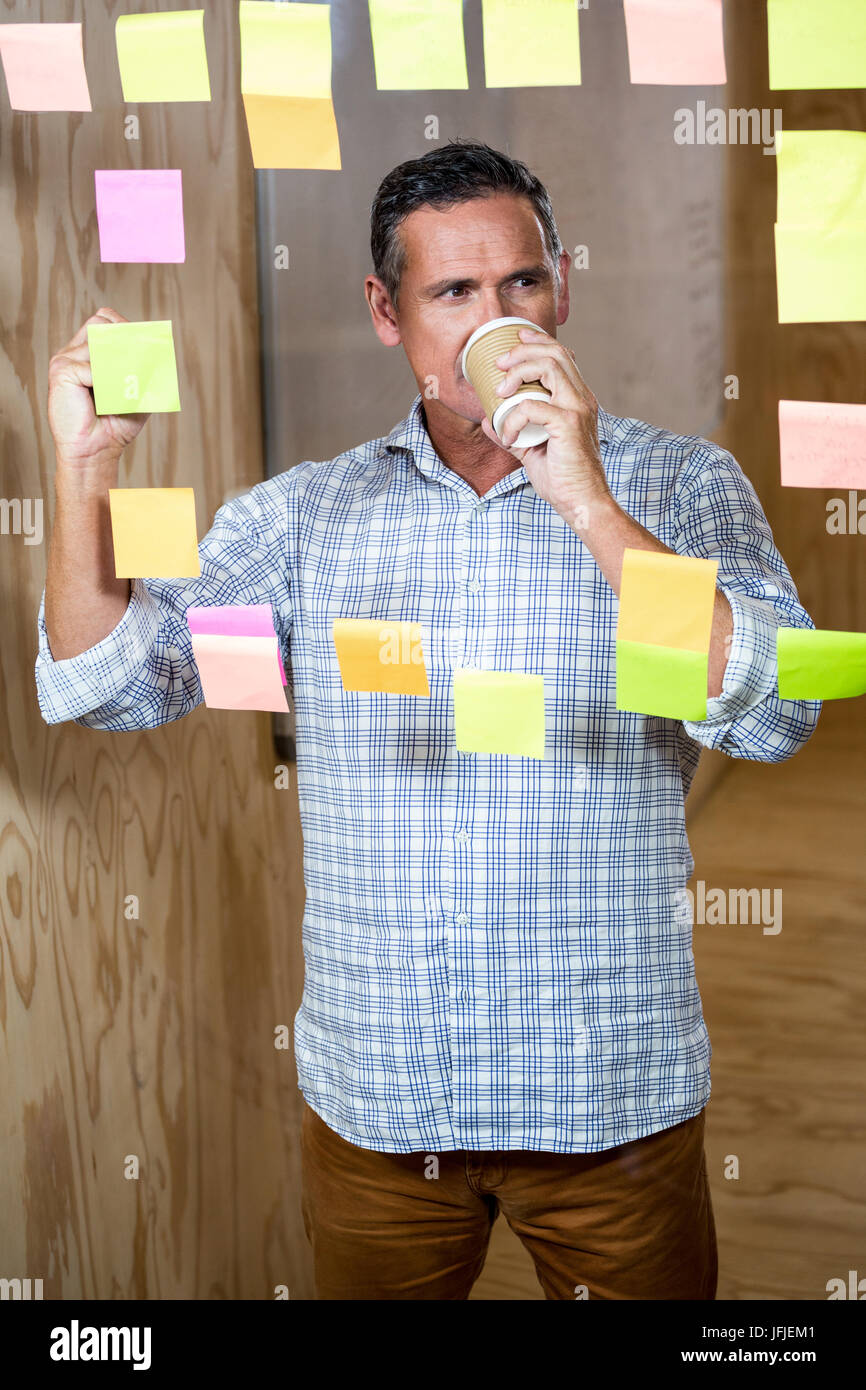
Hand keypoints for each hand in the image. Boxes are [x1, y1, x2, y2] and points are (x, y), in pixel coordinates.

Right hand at [48, 307, 150, 467]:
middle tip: (136, 373)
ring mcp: (64, 359)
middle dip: (124, 344)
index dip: (125, 327)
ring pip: (100, 345)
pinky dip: (109, 386)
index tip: (146, 346)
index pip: (105, 319)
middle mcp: (73, 351)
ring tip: (121, 393)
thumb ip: (145, 369)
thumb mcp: (138, 391)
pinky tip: (107, 402)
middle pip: (101, 325)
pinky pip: (95, 368)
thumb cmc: (116, 424)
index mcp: (87, 352)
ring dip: (119, 368)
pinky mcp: (61, 371)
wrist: (95, 451)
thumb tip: (158, 347)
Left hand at [479, 326, 612, 527]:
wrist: (581, 502)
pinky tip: (506, 435)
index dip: (539, 341)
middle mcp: (582, 399)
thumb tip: (489, 420)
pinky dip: (512, 417)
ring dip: (518, 372)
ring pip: (548, 367)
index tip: (516, 340)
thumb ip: (513, 432)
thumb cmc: (562, 479)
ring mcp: (578, 409)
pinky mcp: (569, 424)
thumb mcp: (531, 451)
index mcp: (577, 400)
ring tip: (499, 392)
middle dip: (522, 350)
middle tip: (499, 364)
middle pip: (555, 353)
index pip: (562, 357)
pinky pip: (532, 406)